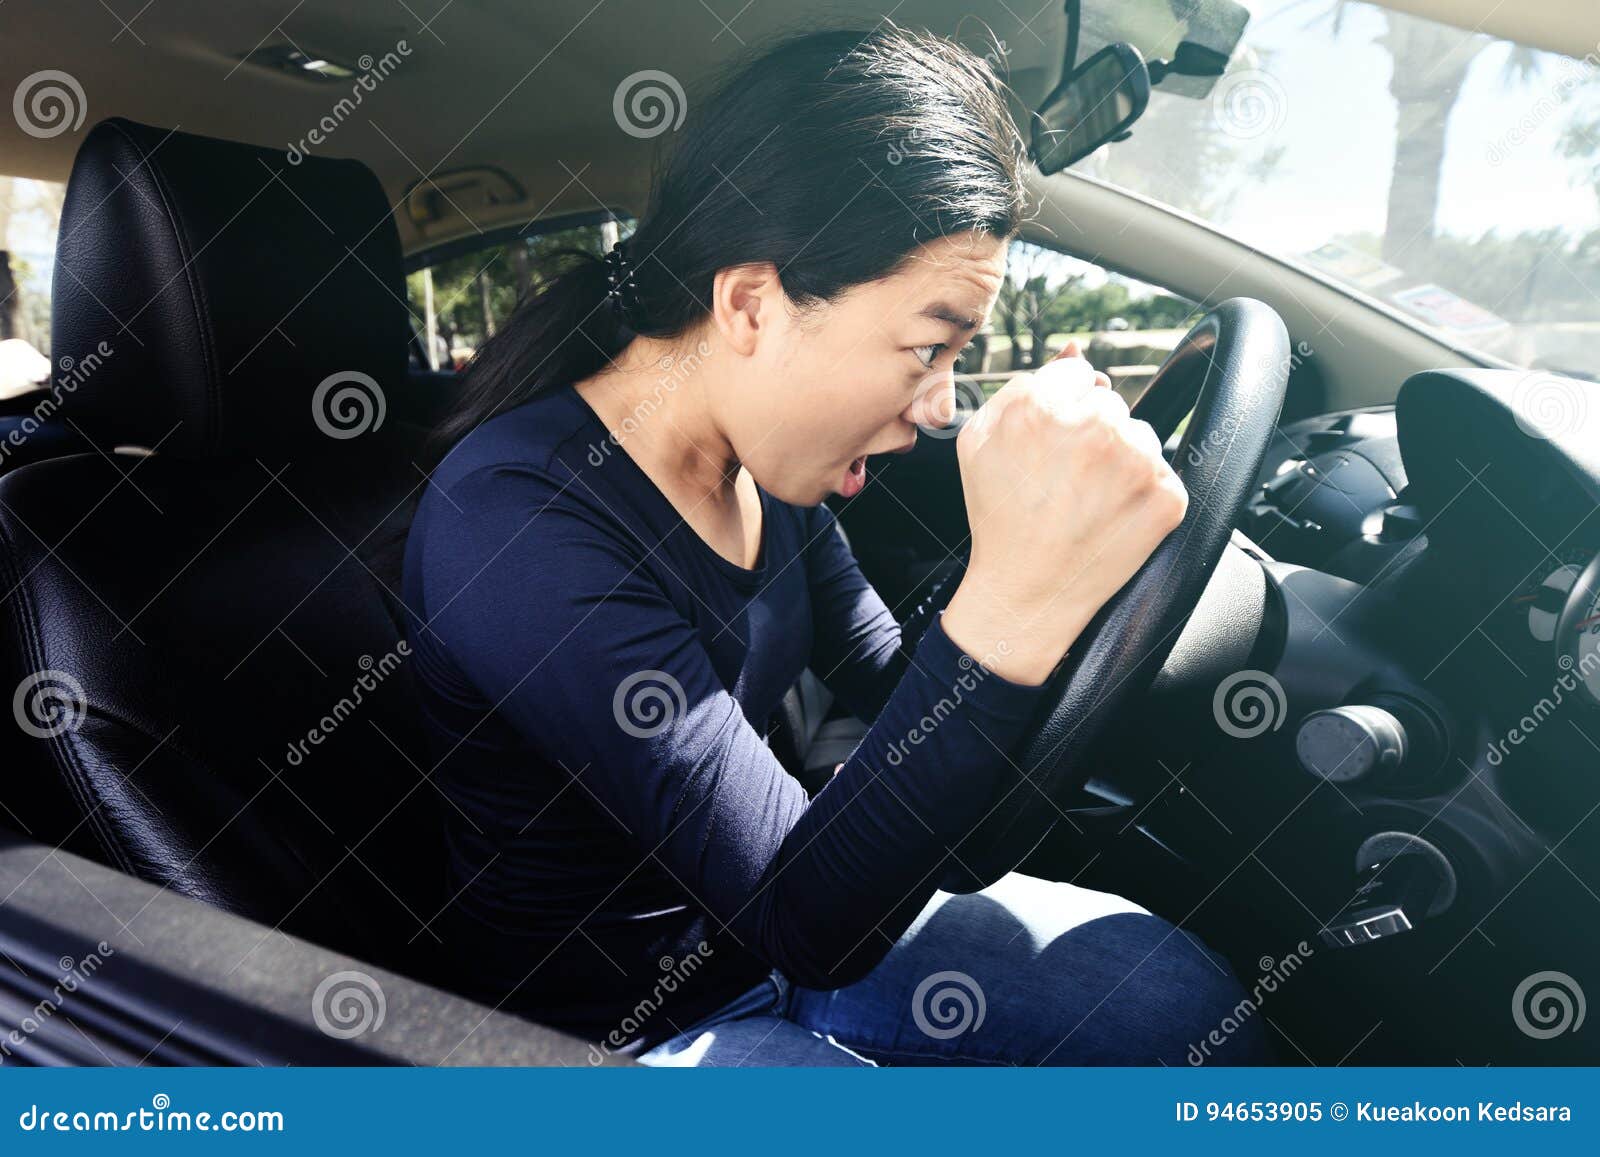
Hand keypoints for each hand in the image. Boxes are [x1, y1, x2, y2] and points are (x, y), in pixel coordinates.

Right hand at [941, 339, 1187, 684]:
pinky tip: (1109, 516)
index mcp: (1044, 405)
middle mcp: (1095, 425)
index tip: (1052, 445)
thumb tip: (1074, 352)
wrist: (1026, 592)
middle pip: (1109, 402)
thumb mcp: (979, 441)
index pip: (1076, 374)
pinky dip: (1141, 492)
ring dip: (1120, 460)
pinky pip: (1162, 472)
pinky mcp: (1167, 495)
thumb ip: (1020, 386)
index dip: (1062, 410)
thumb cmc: (998, 516)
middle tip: (1065, 480)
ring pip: (1139, 435)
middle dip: (1091, 433)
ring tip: (1085, 501)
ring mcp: (1137, 461)